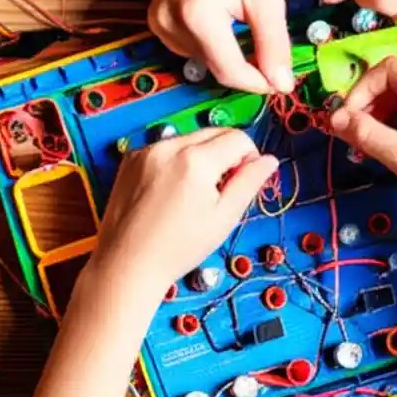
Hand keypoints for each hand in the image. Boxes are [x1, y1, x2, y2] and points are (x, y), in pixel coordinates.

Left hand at [89, 128, 277, 289]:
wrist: (127, 264)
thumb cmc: (179, 247)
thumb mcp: (223, 217)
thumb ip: (249, 183)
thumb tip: (269, 160)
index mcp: (196, 160)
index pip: (238, 139)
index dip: (250, 158)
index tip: (243, 182)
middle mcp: (169, 146)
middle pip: (214, 133)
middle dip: (226, 154)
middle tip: (221, 190)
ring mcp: (146, 150)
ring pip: (189, 139)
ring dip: (201, 156)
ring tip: (193, 194)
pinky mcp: (130, 159)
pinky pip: (164, 148)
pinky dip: (175, 161)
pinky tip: (170, 192)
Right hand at [139, 0, 292, 92]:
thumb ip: (274, 44)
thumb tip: (282, 86)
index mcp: (198, 17)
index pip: (230, 71)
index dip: (258, 82)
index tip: (281, 81)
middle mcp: (170, 24)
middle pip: (217, 68)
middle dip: (246, 66)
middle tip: (268, 49)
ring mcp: (159, 24)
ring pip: (206, 62)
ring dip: (230, 55)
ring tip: (241, 23)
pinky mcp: (157, 23)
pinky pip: (192, 50)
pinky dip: (213, 46)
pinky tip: (221, 22)